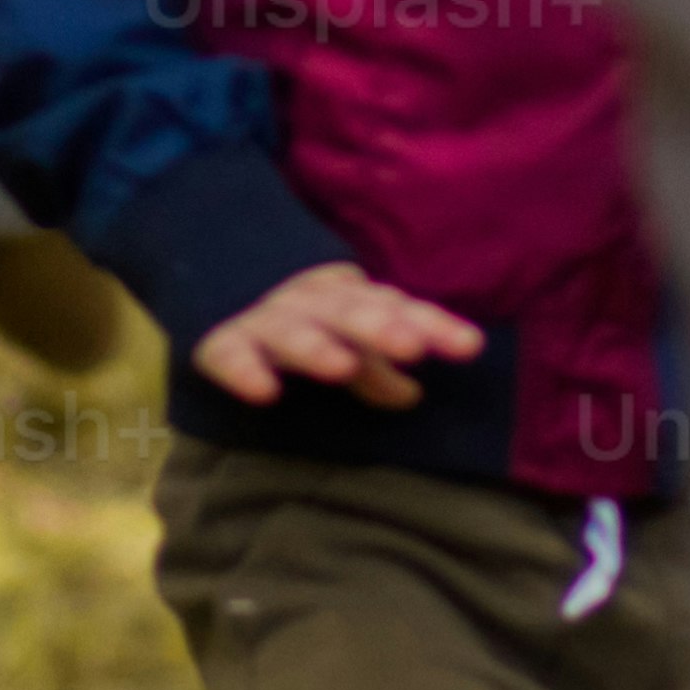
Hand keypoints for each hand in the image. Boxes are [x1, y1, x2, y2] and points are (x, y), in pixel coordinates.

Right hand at [189, 259, 487, 409]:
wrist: (220, 296)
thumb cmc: (303, 330)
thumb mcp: (346, 347)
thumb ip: (378, 368)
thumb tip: (412, 393)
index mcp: (351, 297)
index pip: (399, 307)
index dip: (433, 325)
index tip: (469, 347)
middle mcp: (312, 301)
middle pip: (350, 309)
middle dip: (380, 326)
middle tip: (409, 346)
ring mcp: (267, 320)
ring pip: (293, 328)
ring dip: (317, 345)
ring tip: (341, 366)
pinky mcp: (223, 343)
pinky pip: (231, 354)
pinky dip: (245, 371)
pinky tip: (263, 392)